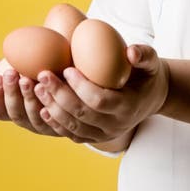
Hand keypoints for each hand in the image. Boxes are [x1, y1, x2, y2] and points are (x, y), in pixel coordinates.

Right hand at [0, 61, 63, 137]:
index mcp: (13, 109)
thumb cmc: (43, 63)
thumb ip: (6, 66)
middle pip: (14, 113)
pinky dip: (50, 108)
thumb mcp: (23, 63)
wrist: (72, 67)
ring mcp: (45, 126)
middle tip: (11, 73)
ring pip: (33, 117)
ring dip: (28, 98)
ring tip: (28, 78)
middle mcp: (27, 120)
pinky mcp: (64, 126)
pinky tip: (47, 92)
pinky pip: (55, 120)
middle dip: (11, 93)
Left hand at [29, 44, 169, 144]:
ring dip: (52, 108)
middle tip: (43, 75)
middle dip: (59, 95)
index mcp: (128, 106)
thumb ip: (144, 54)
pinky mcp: (95, 138)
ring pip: (73, 127)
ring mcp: (105, 135)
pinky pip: (72, 134)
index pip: (99, 100)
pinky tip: (42, 108)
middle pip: (82, 114)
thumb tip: (130, 52)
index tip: (66, 69)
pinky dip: (56, 123)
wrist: (150, 99)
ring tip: (37, 88)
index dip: (81, 87)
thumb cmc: (147, 75)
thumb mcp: (152, 61)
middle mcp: (116, 125)